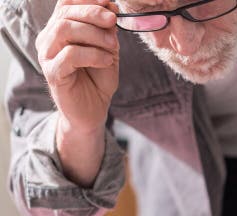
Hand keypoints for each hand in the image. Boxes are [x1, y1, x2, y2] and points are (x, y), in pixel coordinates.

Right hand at [36, 0, 119, 134]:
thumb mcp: (108, 49)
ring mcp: (47, 55)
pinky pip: (70, 55)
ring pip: (64, 29)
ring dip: (94, 34)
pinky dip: (93, 54)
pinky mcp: (53, 73)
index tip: (110, 4)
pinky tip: (107, 61)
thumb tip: (111, 6)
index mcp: (59, 28)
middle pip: (65, 13)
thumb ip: (107, 29)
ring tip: (113, 46)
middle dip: (93, 13)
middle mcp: (49, 39)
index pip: (66, 3)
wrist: (94, 109)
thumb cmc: (98, 77)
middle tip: (113, 22)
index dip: (88, 0)